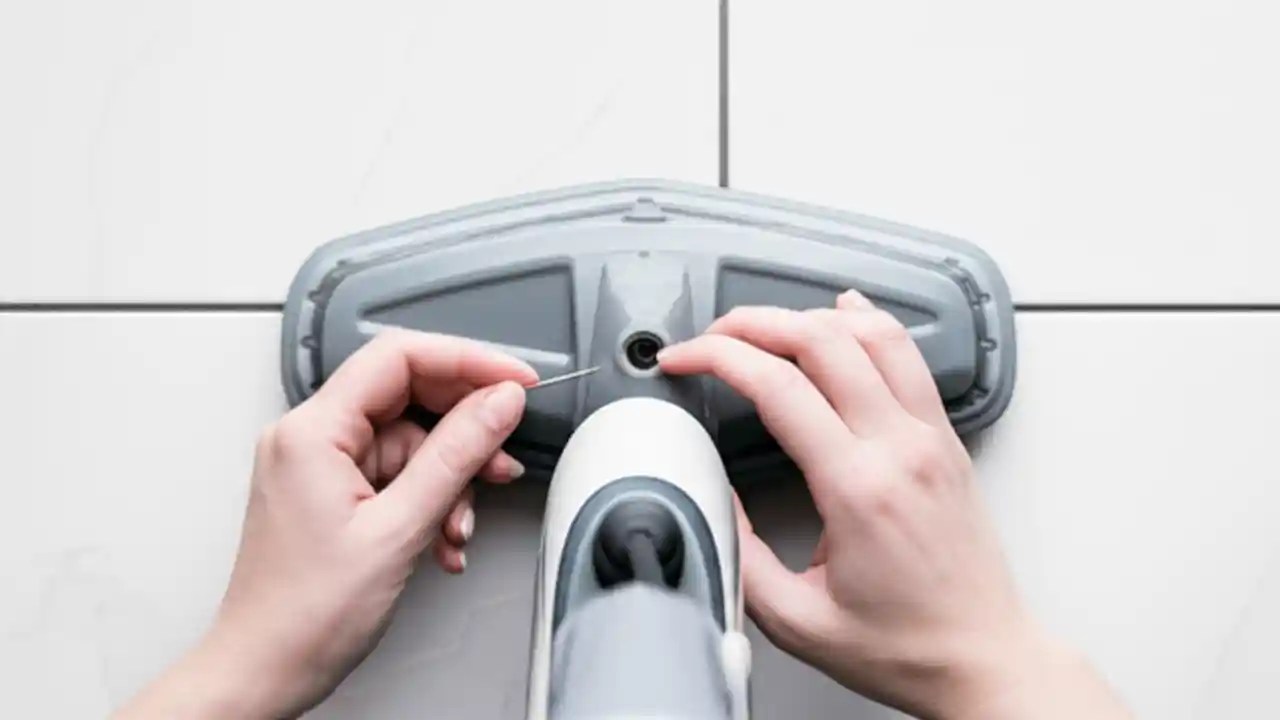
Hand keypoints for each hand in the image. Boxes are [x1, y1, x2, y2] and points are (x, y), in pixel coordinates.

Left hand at [115, 330, 537, 719]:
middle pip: (409, 398)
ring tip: (458, 525)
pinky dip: (427, 502)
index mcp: (312, 431)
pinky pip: (396, 475)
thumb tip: (498, 402)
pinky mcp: (331, 492)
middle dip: (463, 434)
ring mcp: (319, 465)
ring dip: (448, 483)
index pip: (399, 357)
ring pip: (410, 444)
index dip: (467, 361)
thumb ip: (456, 455)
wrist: (265, 672)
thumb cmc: (304, 615)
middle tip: (501, 457)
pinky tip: (440, 537)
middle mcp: (309, 437)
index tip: (514, 380)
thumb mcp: (399, 528)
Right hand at [659, 292, 1129, 719]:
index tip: (684, 359)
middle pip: (822, 340)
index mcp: (859, 489)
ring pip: (873, 333)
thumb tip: (712, 499)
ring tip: (765, 324)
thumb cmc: (904, 647)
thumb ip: (740, 556)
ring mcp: (930, 437)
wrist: (982, 660)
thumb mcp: (795, 621)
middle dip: (752, 322)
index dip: (718, 358)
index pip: (779, 386)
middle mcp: (901, 449)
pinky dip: (868, 323)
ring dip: (809, 314)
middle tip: (712, 335)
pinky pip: (908, 356)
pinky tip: (845, 315)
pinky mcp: (945, 440)